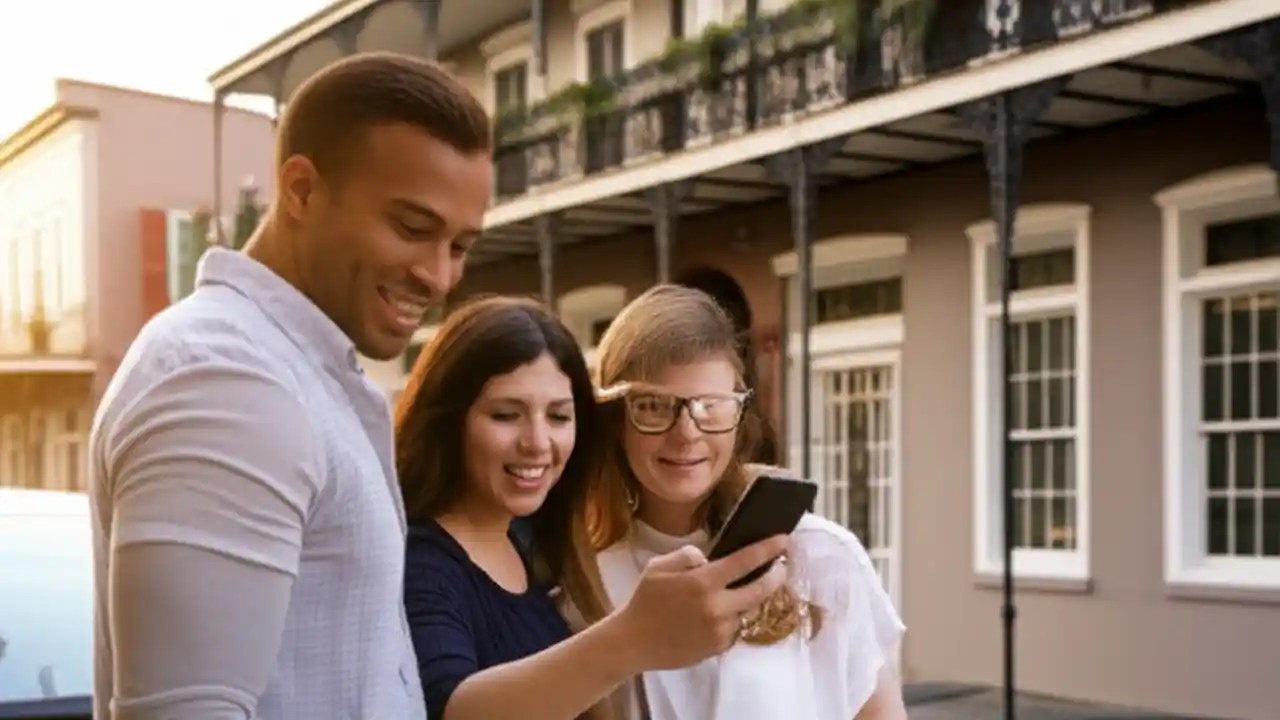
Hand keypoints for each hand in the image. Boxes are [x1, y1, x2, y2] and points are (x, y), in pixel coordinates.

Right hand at [612, 534, 788, 670]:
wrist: (634, 642)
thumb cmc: (645, 600)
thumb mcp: (659, 566)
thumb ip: (688, 556)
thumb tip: (710, 559)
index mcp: (702, 582)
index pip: (745, 561)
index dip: (768, 549)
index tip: (783, 540)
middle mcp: (717, 606)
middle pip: (761, 590)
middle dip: (776, 576)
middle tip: (780, 567)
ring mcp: (720, 630)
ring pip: (749, 610)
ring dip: (751, 599)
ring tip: (746, 589)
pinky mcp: (719, 647)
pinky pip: (736, 628)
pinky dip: (734, 617)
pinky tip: (722, 612)